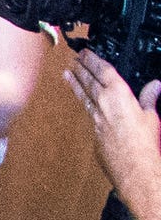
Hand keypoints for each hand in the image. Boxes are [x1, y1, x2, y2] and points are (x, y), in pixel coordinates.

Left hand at [70, 50, 160, 210]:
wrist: (133, 166)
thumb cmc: (145, 143)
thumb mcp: (151, 116)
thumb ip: (148, 99)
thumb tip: (154, 85)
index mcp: (119, 95)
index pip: (104, 71)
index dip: (94, 60)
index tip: (86, 53)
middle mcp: (104, 103)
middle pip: (89, 80)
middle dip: (81, 68)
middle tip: (73, 58)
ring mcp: (96, 116)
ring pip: (83, 94)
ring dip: (75, 81)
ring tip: (67, 72)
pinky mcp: (93, 129)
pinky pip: (86, 109)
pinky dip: (82, 99)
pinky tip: (79, 96)